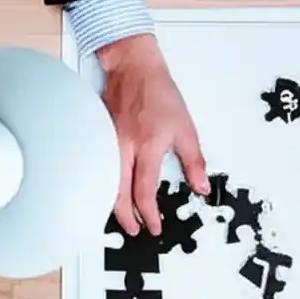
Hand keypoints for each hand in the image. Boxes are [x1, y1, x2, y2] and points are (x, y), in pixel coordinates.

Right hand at [96, 34, 209, 235]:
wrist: (134, 68)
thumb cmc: (159, 94)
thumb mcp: (186, 129)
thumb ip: (194, 161)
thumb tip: (200, 187)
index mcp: (147, 147)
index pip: (144, 191)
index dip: (149, 214)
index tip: (154, 226)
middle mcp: (124, 147)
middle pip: (118, 193)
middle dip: (125, 217)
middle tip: (134, 231)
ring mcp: (108, 142)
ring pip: (105, 182)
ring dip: (113, 205)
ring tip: (123, 218)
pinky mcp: (99, 136)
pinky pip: (99, 167)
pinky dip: (105, 184)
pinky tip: (110, 192)